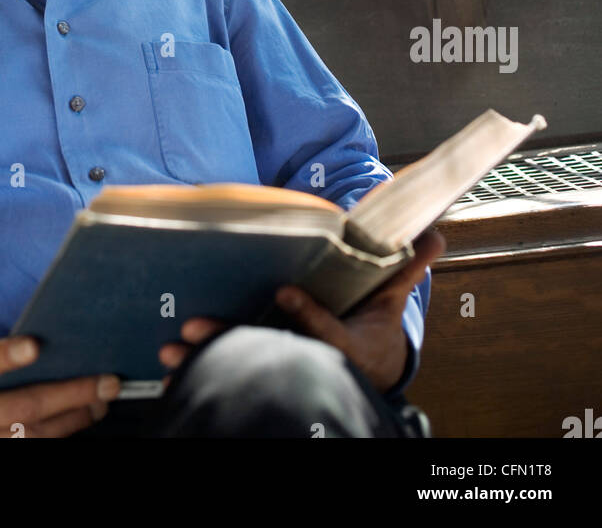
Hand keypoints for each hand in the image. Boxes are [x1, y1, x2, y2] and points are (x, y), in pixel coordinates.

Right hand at [0, 336, 120, 437]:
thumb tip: (39, 346)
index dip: (5, 354)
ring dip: (72, 421)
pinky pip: (26, 455)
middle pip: (21, 409)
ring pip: (30, 438)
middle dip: (70, 395)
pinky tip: (76, 425)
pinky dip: (54, 440)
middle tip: (107, 383)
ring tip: (100, 404)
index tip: (34, 345)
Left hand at [158, 227, 446, 394]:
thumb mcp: (390, 300)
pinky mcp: (264, 371)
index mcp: (343, 347)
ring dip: (203, 356)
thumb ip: (405, 267)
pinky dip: (197, 372)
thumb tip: (435, 231)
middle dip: (229, 341)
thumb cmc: (372, 328)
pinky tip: (169, 366)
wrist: (365, 374)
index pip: (323, 332)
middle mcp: (308, 361)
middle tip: (193, 327)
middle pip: (266, 352)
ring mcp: (283, 368)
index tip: (283, 293)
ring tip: (171, 349)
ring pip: (241, 364)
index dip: (306, 313)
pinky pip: (229, 372)